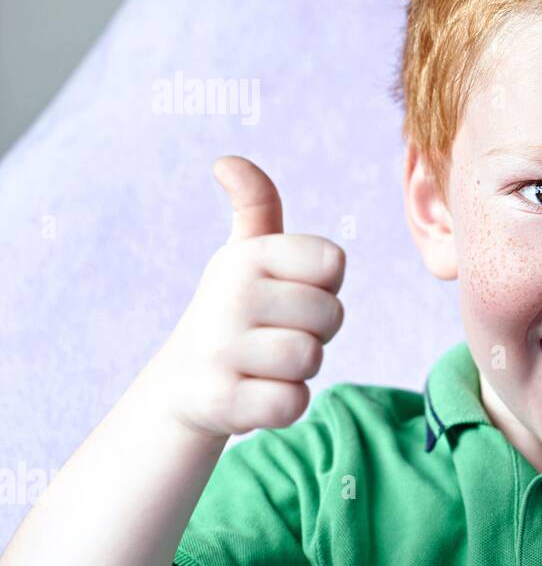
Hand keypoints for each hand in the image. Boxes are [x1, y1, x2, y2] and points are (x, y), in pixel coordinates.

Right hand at [145, 156, 346, 436]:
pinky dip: (284, 404)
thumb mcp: (245, 254)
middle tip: (274, 335)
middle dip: (314, 331)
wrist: (184, 385)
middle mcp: (229, 295)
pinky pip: (294, 403)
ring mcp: (221, 349)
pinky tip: (255, 394)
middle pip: (331, 314)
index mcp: (246, 255)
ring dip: (299, 369)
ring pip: (312, 358)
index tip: (289, 294)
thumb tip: (226, 161)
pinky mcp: (221, 401)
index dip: (322, 286)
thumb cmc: (236, 312)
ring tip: (263, 363)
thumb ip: (255, 204)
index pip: (333, 261)